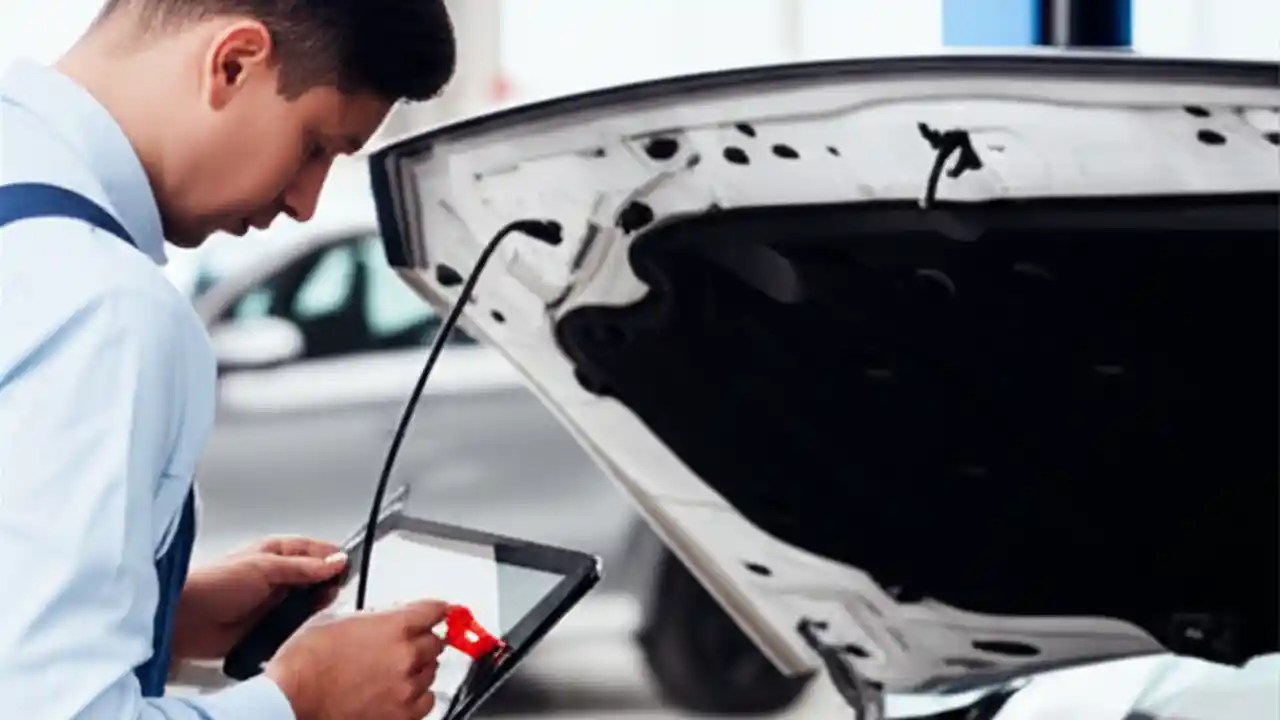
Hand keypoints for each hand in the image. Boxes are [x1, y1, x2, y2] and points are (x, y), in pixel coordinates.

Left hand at [173, 536, 347, 660]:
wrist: (183, 621)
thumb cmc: (212, 584)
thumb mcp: (265, 567)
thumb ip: (303, 567)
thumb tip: (337, 561)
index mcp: (277, 553)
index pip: (317, 552)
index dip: (335, 559)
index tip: (349, 568)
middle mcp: (278, 576)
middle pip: (318, 579)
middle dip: (327, 586)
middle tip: (327, 593)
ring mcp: (274, 603)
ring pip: (309, 605)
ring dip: (313, 609)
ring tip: (310, 612)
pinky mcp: (269, 627)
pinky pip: (295, 628)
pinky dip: (300, 629)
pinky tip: (300, 629)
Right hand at [266, 600, 449, 719]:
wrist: (290, 701)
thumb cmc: (304, 664)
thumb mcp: (335, 620)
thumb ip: (370, 617)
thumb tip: (382, 617)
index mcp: (393, 627)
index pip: (433, 610)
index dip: (434, 610)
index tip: (436, 612)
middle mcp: (406, 656)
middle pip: (435, 642)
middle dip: (422, 640)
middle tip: (406, 643)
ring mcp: (405, 689)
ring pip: (431, 672)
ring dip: (418, 668)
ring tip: (394, 670)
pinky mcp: (400, 716)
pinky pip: (425, 702)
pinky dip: (416, 696)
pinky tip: (400, 693)